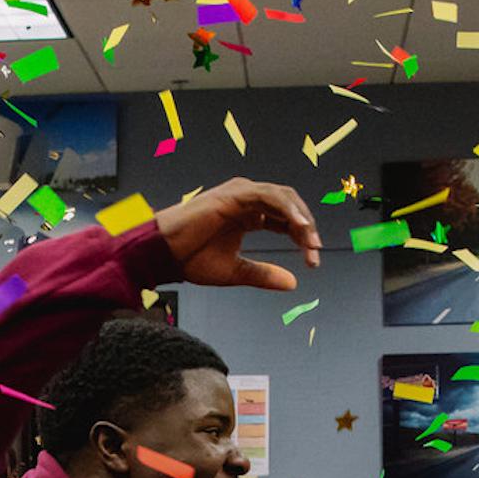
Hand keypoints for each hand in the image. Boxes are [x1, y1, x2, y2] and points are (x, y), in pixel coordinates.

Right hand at [154, 178, 320, 290]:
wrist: (163, 254)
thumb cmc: (190, 259)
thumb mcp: (236, 272)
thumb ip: (263, 275)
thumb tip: (293, 283)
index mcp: (249, 215)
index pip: (285, 220)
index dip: (302, 238)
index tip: (312, 261)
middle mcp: (247, 200)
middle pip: (289, 206)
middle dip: (306, 229)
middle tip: (315, 252)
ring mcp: (241, 193)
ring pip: (283, 198)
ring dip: (301, 219)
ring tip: (310, 241)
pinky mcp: (234, 193)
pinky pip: (269, 196)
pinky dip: (287, 209)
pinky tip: (299, 227)